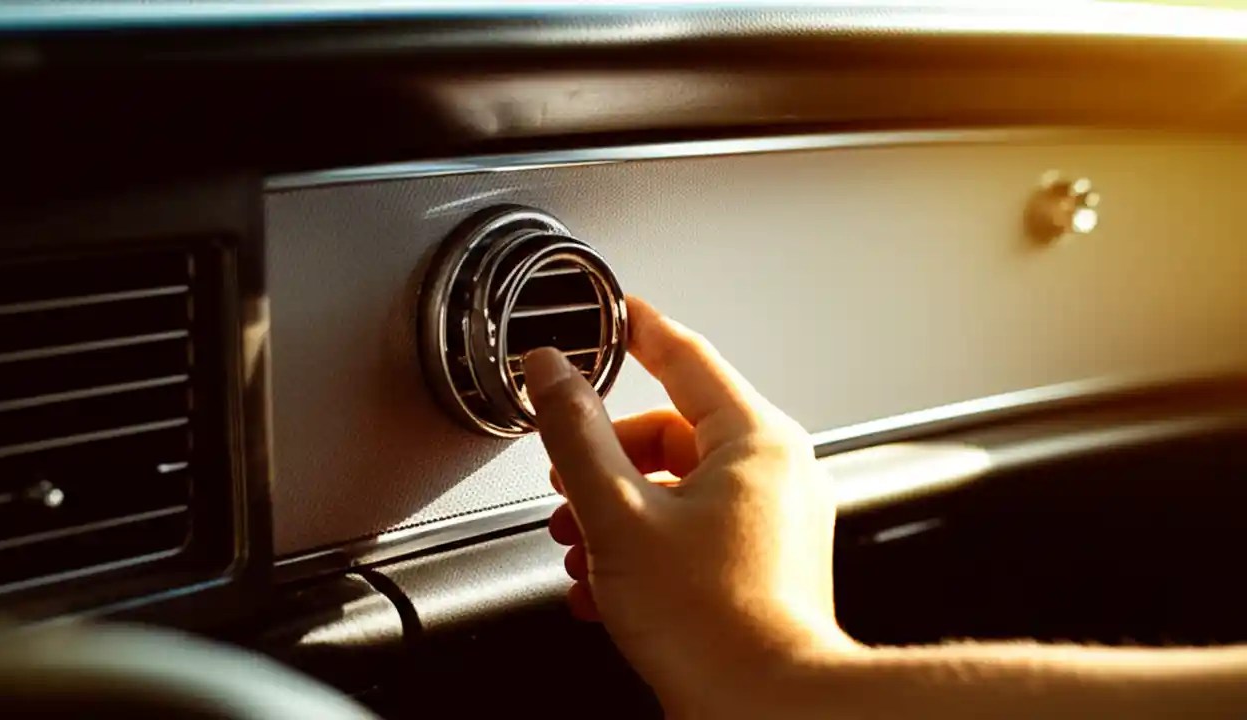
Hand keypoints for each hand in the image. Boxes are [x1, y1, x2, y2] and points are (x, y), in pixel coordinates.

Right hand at [523, 297, 856, 718]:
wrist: (765, 709)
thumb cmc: (714, 626)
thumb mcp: (618, 514)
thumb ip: (577, 434)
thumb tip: (551, 373)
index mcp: (755, 440)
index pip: (686, 357)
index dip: (639, 331)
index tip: (616, 314)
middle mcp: (778, 472)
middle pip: (673, 432)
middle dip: (607, 462)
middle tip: (567, 486)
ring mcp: (776, 520)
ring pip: (678, 487)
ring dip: (617, 513)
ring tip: (582, 549)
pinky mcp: (766, 563)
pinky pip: (696, 529)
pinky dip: (646, 546)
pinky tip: (608, 585)